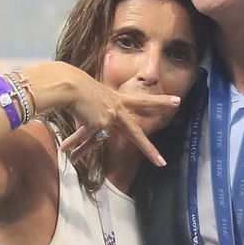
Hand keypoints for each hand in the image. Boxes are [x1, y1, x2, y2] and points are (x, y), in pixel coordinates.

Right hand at [60, 70, 178, 167]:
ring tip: (97, 151)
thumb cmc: (73, 88)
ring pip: (95, 138)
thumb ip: (95, 120)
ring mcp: (110, 117)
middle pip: (135, 131)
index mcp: (116, 99)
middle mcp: (116, 109)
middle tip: (164, 160)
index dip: (158, 102)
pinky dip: (75, 144)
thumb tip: (94, 134)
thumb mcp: (90, 101)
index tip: (176, 101)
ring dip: (83, 147)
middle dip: (149, 148)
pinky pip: (85, 138)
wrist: (67, 84)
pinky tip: (68, 145)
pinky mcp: (100, 124)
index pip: (141, 102)